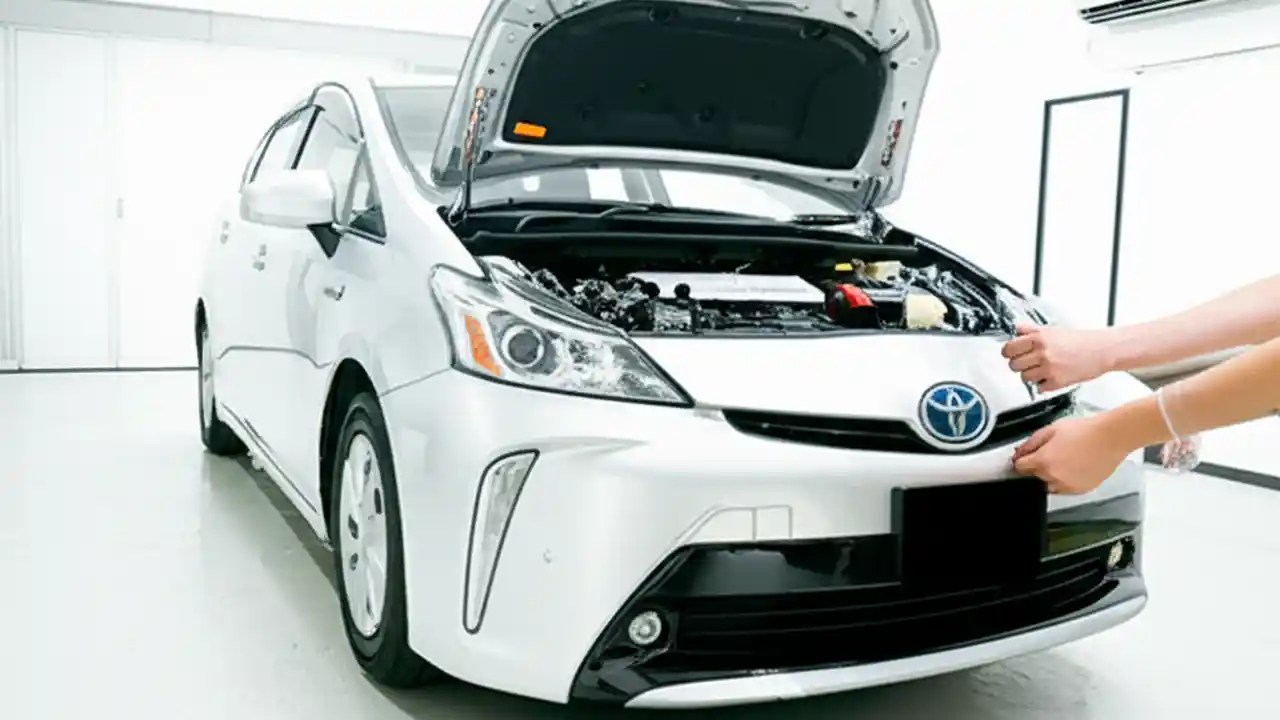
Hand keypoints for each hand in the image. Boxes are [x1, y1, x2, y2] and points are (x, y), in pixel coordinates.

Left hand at [1001, 324, 1115, 391]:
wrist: (1101, 350)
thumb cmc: (1079, 340)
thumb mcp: (1052, 329)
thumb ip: (1031, 330)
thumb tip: (1016, 330)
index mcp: (1038, 338)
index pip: (1008, 349)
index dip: (1008, 353)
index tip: (1011, 354)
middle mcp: (1041, 353)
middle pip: (1013, 365)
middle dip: (1020, 365)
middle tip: (1029, 362)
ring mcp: (1048, 369)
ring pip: (1024, 378)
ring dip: (1031, 375)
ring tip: (1042, 369)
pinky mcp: (1056, 382)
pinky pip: (1039, 387)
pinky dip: (1044, 384)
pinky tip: (1052, 376)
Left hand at [1013, 416, 1129, 493]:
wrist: (1110, 438)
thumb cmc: (1084, 431)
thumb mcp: (1050, 430)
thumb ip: (1030, 443)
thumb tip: (1018, 453)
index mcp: (1043, 462)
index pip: (1020, 468)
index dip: (1021, 461)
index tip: (1024, 457)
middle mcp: (1053, 477)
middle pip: (1034, 477)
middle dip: (1037, 467)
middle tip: (1051, 453)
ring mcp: (1068, 486)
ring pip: (1049, 485)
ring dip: (1050, 476)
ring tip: (1064, 459)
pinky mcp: (1081, 491)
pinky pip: (1065, 489)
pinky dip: (1065, 481)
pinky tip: (1074, 467)